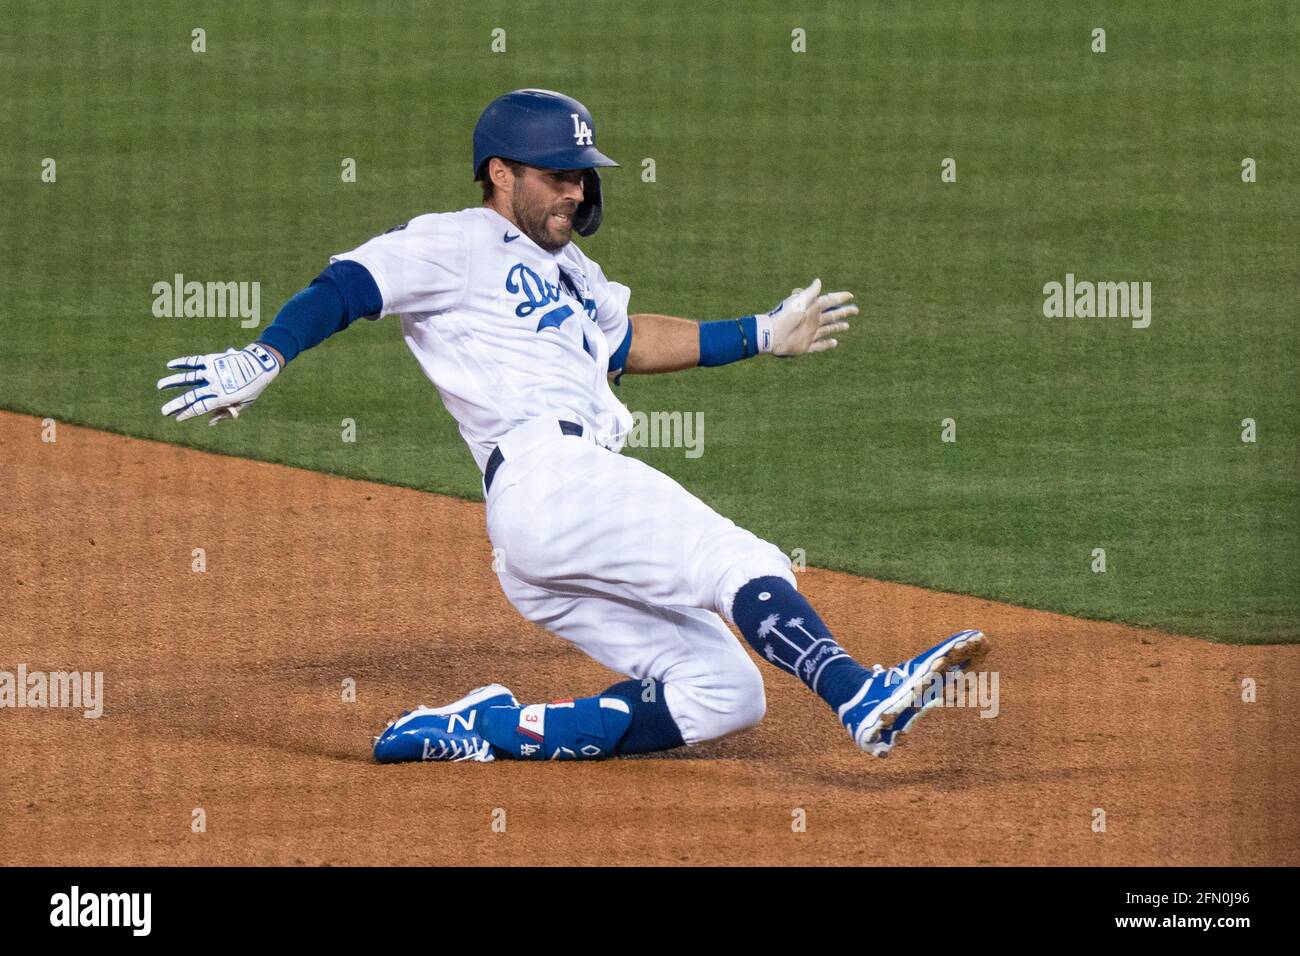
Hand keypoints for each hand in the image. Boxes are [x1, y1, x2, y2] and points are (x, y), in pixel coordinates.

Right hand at [157, 343, 280, 424]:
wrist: (260, 365)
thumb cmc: (253, 388)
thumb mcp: (243, 405)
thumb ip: (225, 413)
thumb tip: (209, 422)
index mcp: (222, 398)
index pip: (199, 408)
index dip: (187, 414)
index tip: (177, 418)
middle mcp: (213, 386)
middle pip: (190, 397)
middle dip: (176, 405)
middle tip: (164, 411)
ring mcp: (211, 372)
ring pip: (187, 378)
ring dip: (172, 382)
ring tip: (159, 386)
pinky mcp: (212, 360)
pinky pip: (193, 361)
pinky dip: (181, 362)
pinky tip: (170, 365)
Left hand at [761, 278, 856, 355]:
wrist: (770, 335)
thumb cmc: (784, 316)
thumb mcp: (798, 302)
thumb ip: (810, 293)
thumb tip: (818, 281)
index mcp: (811, 308)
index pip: (829, 301)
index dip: (840, 298)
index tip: (850, 295)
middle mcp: (812, 320)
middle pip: (832, 316)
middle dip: (844, 312)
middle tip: (856, 310)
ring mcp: (809, 334)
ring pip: (827, 329)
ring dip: (837, 327)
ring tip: (847, 325)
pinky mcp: (805, 346)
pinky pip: (819, 345)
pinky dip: (827, 344)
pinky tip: (835, 342)